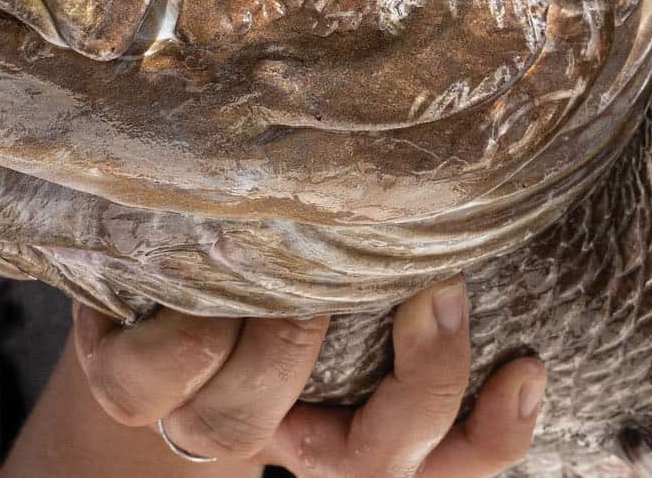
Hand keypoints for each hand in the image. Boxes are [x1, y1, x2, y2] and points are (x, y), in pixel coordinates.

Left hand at [73, 281, 544, 475]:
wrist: (146, 261)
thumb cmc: (279, 246)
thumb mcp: (358, 257)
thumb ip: (410, 259)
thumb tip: (484, 201)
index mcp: (350, 427)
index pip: (443, 465)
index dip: (492, 436)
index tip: (527, 365)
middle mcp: (285, 439)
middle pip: (368, 465)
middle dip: (418, 381)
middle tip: (440, 290)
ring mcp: (201, 420)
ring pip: (247, 425)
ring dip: (288, 343)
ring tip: (315, 270)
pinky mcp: (124, 384)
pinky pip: (158, 377)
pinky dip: (196, 322)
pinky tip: (225, 258)